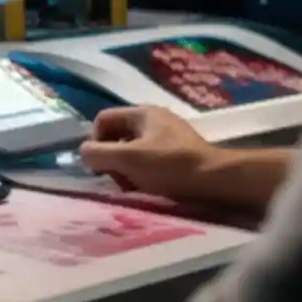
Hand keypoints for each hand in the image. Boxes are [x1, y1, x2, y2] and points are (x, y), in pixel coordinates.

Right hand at [78, 105, 223, 204]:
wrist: (217, 181)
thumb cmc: (170, 165)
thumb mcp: (128, 159)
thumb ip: (98, 154)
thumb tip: (84, 153)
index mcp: (142, 113)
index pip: (103, 120)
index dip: (95, 141)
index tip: (101, 165)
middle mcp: (155, 120)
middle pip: (117, 137)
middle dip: (113, 159)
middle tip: (119, 180)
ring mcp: (168, 136)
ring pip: (132, 151)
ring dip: (127, 170)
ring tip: (135, 187)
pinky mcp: (179, 154)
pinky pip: (150, 161)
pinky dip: (144, 174)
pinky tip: (150, 188)